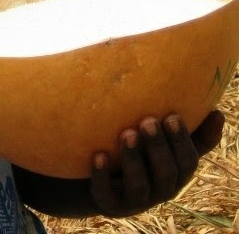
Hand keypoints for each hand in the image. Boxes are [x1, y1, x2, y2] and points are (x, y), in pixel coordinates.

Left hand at [89, 111, 224, 216]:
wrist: (107, 185)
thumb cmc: (144, 159)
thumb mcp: (168, 148)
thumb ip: (194, 136)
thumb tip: (218, 113)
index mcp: (177, 176)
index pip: (187, 163)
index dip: (181, 141)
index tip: (172, 115)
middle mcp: (160, 191)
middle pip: (165, 173)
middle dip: (158, 147)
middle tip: (148, 121)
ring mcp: (135, 201)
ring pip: (139, 185)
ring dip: (134, 159)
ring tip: (126, 133)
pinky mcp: (110, 204)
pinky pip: (106, 193)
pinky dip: (102, 174)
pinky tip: (98, 155)